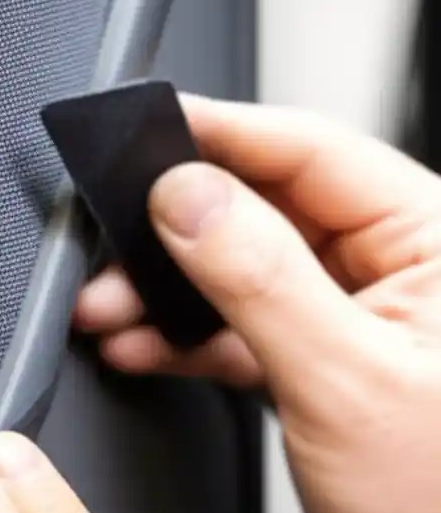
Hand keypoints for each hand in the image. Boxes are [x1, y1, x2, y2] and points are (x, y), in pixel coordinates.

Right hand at [75, 95, 440, 512]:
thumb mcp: (344, 381)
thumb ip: (259, 280)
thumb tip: (188, 198)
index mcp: (431, 242)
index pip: (309, 152)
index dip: (221, 136)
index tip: (146, 130)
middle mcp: (393, 271)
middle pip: (260, 209)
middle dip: (173, 231)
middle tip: (107, 243)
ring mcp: (349, 321)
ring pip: (236, 273)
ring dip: (164, 291)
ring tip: (105, 309)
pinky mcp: (316, 369)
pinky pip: (234, 330)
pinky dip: (180, 339)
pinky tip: (137, 346)